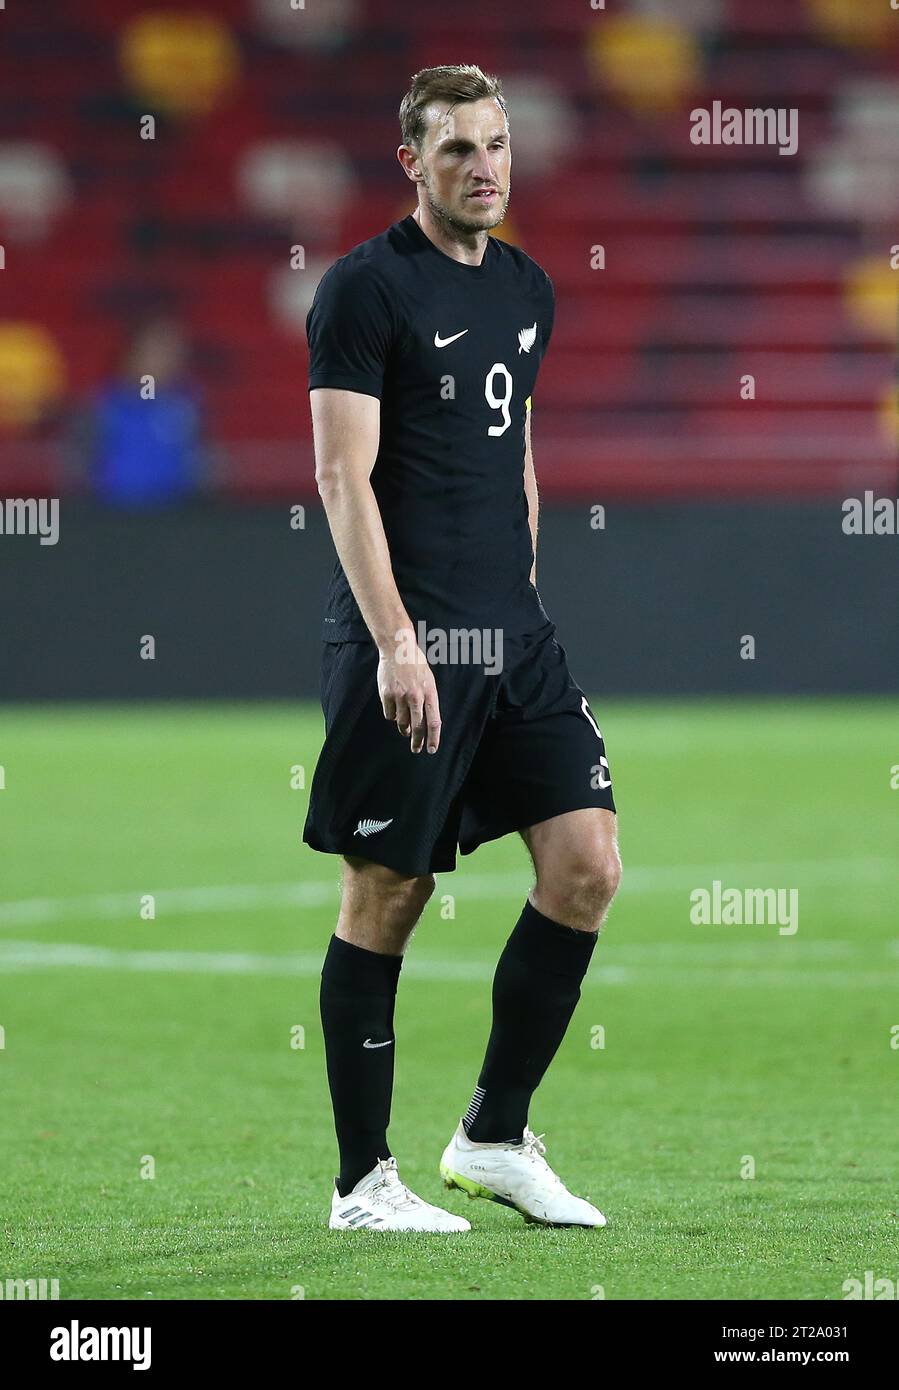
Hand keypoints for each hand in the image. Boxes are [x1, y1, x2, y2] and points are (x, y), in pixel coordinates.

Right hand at [377, 634, 440, 753]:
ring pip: (402, 722)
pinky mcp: (386, 694)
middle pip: (417, 727)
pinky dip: (392, 716)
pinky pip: (389, 715)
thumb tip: (425, 722)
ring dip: (404, 728)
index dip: (433, 738)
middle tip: (416, 749)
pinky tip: (394, 710)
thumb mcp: (429, 680)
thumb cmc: (415, 664)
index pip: (434, 722)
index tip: (432, 749)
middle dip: (417, 741)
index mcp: (429, 692)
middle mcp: (415, 696)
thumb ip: (428, 700)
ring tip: (405, 730)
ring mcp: (400, 696)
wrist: (397, 649)